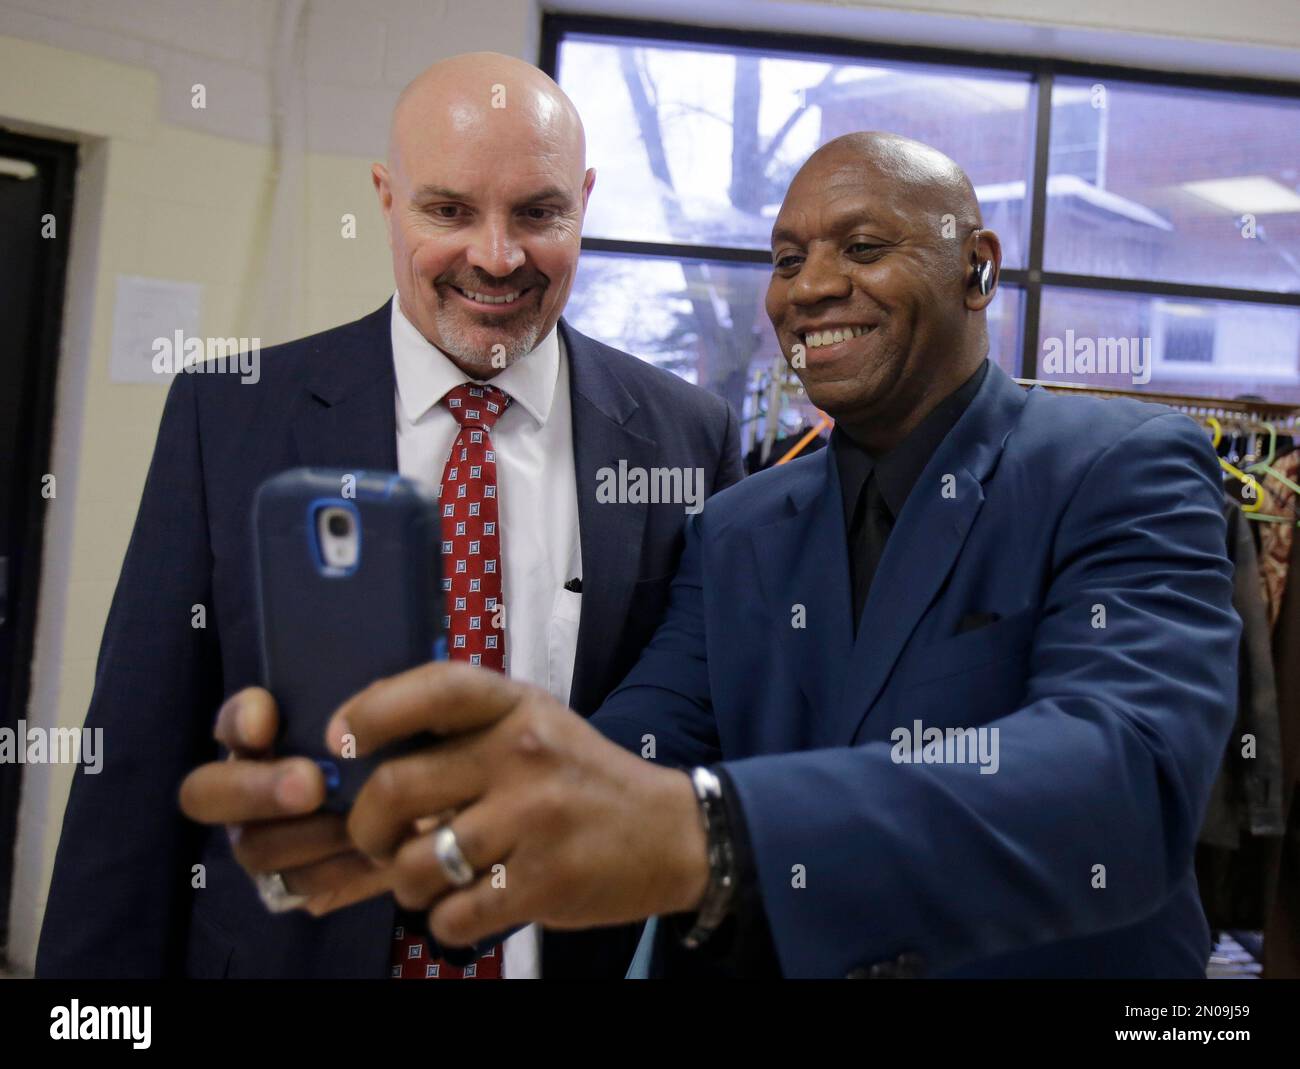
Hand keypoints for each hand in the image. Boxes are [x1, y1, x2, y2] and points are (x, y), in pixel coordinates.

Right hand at [178, 688, 393, 915]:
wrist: (415, 819)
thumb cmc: (393, 759)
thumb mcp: (385, 730)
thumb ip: (367, 712)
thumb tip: (372, 704)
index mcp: (262, 737)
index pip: (231, 720)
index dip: (239, 719)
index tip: (264, 723)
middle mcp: (243, 788)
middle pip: (206, 793)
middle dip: (257, 789)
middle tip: (310, 785)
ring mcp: (255, 839)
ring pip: (253, 847)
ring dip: (310, 835)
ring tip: (357, 826)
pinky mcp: (282, 884)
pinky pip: (293, 885)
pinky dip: (335, 870)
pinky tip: (372, 855)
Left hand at [330, 662, 709, 947]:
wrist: (671, 833)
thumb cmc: (582, 778)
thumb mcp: (534, 724)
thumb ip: (463, 729)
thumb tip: (359, 746)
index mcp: (516, 707)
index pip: (435, 690)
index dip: (373, 710)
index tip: (341, 739)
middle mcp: (522, 755)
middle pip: (396, 789)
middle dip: (367, 828)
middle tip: (377, 840)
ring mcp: (533, 820)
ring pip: (416, 864)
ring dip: (407, 882)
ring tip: (432, 877)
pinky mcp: (544, 882)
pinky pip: (452, 916)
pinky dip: (445, 921)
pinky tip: (469, 906)